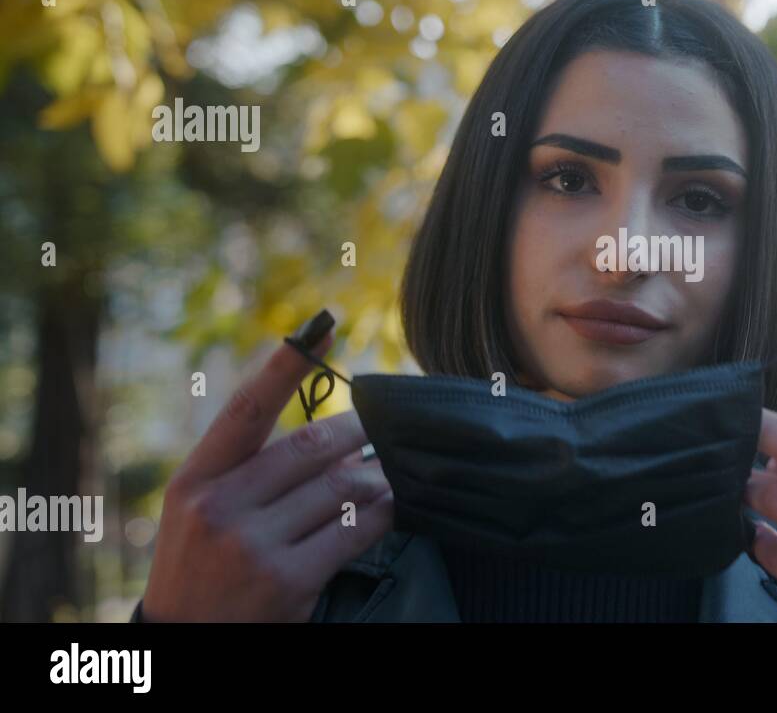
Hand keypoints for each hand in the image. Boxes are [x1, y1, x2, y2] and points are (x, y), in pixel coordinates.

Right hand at [141, 319, 392, 621]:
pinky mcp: (288, 579)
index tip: (321, 329)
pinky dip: (383, 512)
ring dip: (376, 475)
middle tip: (380, 425)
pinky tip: (393, 505)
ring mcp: (253, 545)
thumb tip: (330, 438)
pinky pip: (356, 530)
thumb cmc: (201, 569)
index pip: (246, 409)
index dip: (286, 366)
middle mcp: (220, 507)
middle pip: (310, 446)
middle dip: (356, 432)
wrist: (185, 646)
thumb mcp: (202, 513)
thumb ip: (250, 471)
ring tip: (389, 471)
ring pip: (341, 487)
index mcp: (195, 481)